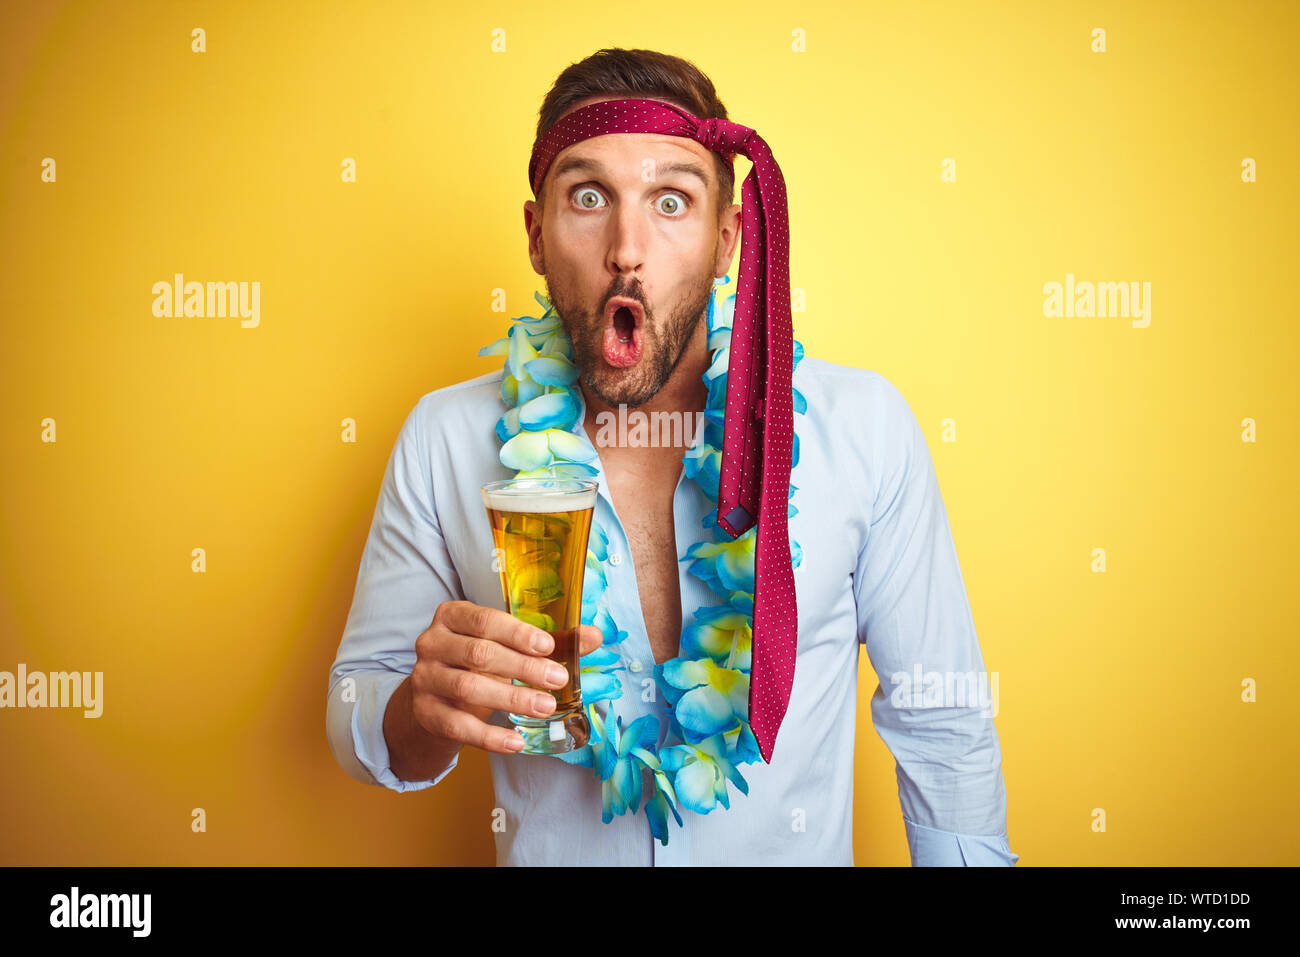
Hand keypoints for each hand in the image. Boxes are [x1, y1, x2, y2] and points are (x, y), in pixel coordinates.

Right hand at [409, 600, 602, 753]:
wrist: (432, 700)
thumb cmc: (476, 664)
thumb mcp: (505, 647)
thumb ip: (548, 641)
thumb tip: (593, 636)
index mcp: (453, 617)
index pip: (484, 620)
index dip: (517, 633)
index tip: (548, 647)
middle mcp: (432, 643)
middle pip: (479, 654)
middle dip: (522, 667)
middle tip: (558, 679)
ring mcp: (425, 679)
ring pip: (468, 689)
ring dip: (511, 699)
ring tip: (545, 707)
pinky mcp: (425, 713)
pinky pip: (458, 726)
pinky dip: (489, 736)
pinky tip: (516, 742)